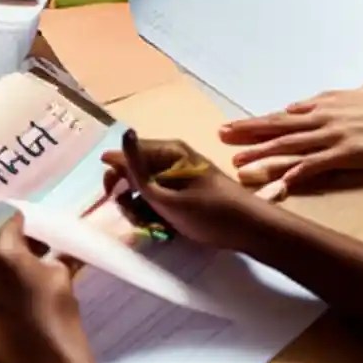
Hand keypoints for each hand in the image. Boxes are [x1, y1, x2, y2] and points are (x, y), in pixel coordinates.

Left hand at [0, 215, 94, 362]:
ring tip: (23, 276)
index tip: (27, 221)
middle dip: (8, 244)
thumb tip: (59, 250)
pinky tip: (16, 301)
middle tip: (29, 249)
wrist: (48, 360)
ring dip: (2, 269)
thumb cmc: (58, 311)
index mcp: (5, 256)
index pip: (8, 227)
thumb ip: (55, 257)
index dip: (19, 222)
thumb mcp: (62, 275)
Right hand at [102, 132, 259, 248]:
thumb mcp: (166, 196)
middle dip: (128, 197)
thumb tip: (123, 134)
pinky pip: (158, 197)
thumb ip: (138, 170)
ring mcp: (177, 176)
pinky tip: (162, 228)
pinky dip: (155, 212)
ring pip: (143, 189)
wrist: (248, 229)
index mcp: (167, 152)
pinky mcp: (183, 191)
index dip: (114, 177)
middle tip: (136, 217)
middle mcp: (170, 158)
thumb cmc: (208, 212)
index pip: (125, 155)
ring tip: (152, 225)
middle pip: (133, 173)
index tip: (113, 199)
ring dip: (140, 208)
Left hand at [220, 90, 362, 186]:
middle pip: (279, 126)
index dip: (257, 122)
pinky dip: (299, 171)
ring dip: (264, 153)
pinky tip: (281, 180)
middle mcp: (326, 118)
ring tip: (239, 161)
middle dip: (248, 132)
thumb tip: (296, 108)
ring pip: (292, 145)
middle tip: (221, 135)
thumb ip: (324, 103)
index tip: (233, 125)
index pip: (284, 116)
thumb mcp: (354, 99)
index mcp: (326, 105)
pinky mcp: (351, 152)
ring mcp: (337, 135)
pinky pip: (319, 164)